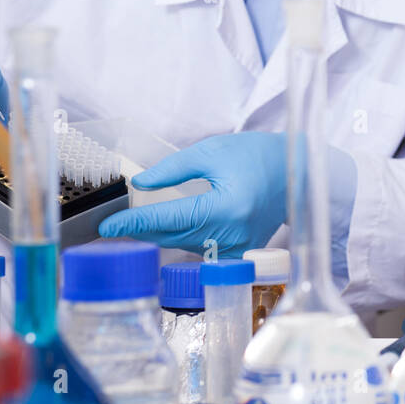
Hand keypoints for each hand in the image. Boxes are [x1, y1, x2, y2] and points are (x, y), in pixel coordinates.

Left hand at [98, 131, 285, 256]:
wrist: (298, 173)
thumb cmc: (258, 156)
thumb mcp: (213, 151)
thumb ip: (173, 169)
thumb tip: (141, 183)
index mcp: (225, 208)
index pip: (169, 219)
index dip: (135, 223)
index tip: (106, 227)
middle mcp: (231, 235)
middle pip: (171, 237)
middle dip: (141, 229)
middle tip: (112, 223)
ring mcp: (236, 249)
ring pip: (183, 245)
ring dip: (160, 233)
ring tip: (138, 220)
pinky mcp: (238, 253)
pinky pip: (199, 248)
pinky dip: (181, 237)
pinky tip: (168, 227)